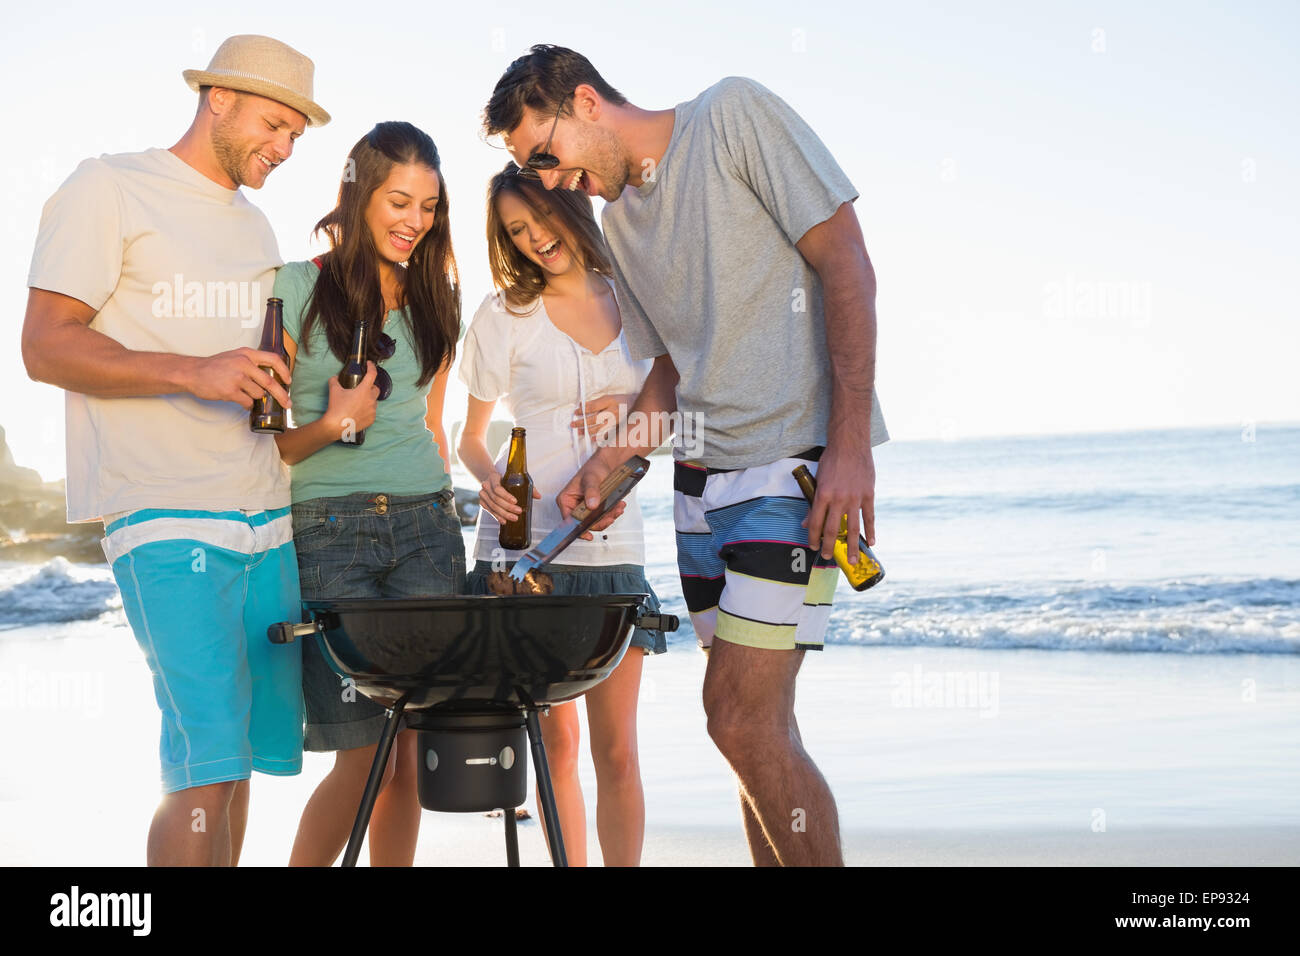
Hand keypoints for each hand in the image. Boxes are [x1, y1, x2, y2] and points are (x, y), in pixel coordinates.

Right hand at [184, 348, 291, 409]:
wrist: (192, 372)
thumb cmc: (214, 366)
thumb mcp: (235, 356)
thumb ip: (251, 363)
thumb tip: (271, 377)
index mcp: (247, 354)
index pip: (274, 360)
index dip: (284, 371)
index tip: (289, 381)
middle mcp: (244, 364)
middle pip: (270, 382)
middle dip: (282, 395)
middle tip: (287, 403)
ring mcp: (237, 377)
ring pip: (258, 394)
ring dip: (256, 398)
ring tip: (245, 395)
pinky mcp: (230, 391)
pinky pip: (247, 402)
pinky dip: (247, 405)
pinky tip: (241, 401)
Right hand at [323, 362, 379, 436]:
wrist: (336, 425)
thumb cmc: (336, 407)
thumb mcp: (334, 390)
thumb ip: (334, 381)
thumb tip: (335, 377)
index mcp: (364, 390)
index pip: (372, 375)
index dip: (372, 367)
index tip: (370, 364)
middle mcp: (371, 399)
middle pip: (376, 389)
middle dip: (371, 386)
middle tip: (363, 387)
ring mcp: (372, 410)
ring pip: (374, 401)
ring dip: (368, 399)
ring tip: (358, 401)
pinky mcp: (372, 419)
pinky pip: (372, 412)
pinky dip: (367, 409)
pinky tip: (359, 411)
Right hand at [477, 470, 541, 524]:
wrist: (491, 479)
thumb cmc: (505, 479)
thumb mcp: (515, 479)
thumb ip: (527, 487)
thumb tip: (538, 496)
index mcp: (493, 477)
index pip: (498, 488)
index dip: (506, 496)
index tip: (515, 501)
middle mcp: (486, 486)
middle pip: (496, 499)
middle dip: (508, 507)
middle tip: (518, 512)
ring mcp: (482, 495)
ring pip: (492, 507)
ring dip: (504, 514)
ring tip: (514, 518)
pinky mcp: (482, 502)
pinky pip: (489, 511)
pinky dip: (497, 517)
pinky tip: (504, 521)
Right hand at [557, 449, 626, 539]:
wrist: (607, 464)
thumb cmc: (594, 467)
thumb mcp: (591, 478)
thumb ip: (591, 491)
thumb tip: (591, 505)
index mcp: (566, 500)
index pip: (568, 520)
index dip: (578, 529)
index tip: (588, 534)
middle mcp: (574, 506)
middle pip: (585, 523)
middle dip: (600, 521)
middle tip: (611, 516)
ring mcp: (585, 508)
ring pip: (596, 521)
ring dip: (609, 516)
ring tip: (618, 508)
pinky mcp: (596, 509)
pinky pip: (604, 517)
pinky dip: (612, 513)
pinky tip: (619, 506)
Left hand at [571, 393, 633, 442]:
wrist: (639, 406)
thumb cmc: (622, 401)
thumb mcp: (609, 397)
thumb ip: (596, 402)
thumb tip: (583, 406)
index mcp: (610, 401)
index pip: (593, 406)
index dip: (582, 410)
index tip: (576, 412)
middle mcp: (613, 411)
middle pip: (594, 419)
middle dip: (582, 422)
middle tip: (573, 424)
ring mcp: (617, 421)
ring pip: (599, 428)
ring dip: (587, 431)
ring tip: (579, 432)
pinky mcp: (619, 428)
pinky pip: (608, 434)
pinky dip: (600, 437)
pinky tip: (592, 438)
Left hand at [801, 442, 875, 562]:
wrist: (850, 444)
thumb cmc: (831, 460)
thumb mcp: (817, 480)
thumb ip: (813, 503)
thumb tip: (805, 522)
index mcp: (822, 495)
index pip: (815, 523)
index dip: (813, 537)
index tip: (813, 546)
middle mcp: (838, 499)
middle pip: (833, 530)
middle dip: (829, 546)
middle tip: (828, 557)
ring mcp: (855, 498)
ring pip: (853, 528)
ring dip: (852, 547)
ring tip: (853, 561)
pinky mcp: (868, 495)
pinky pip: (870, 517)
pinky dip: (871, 531)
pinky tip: (871, 542)